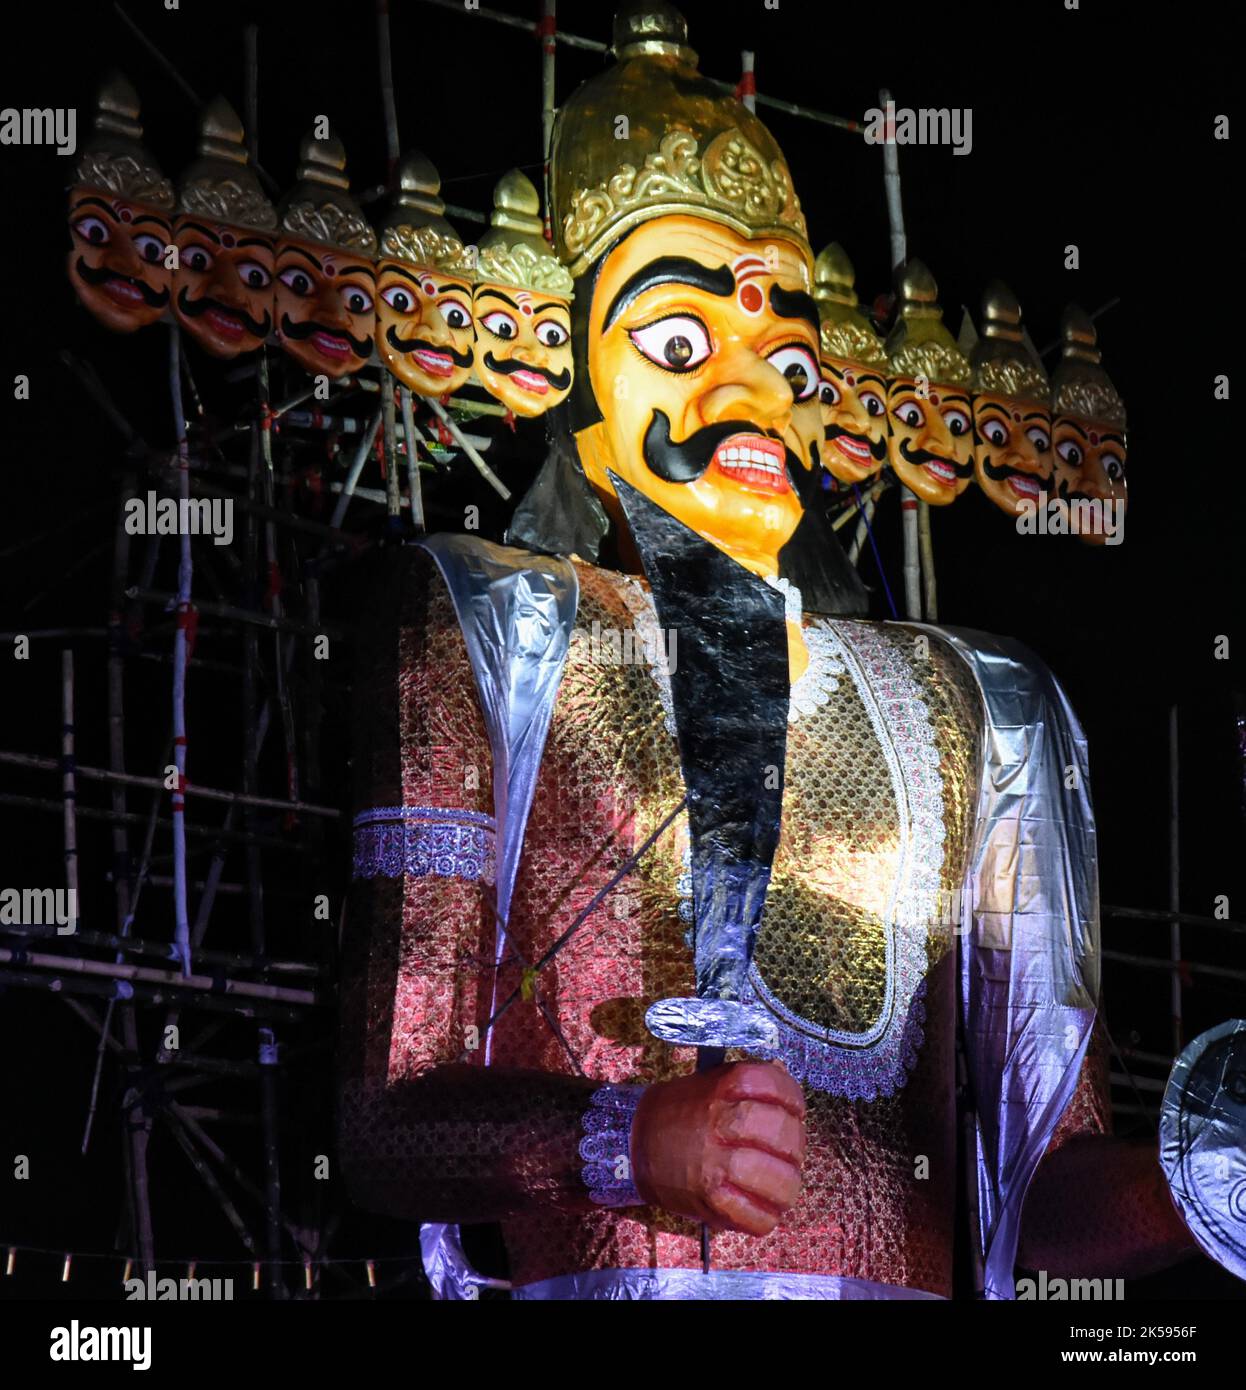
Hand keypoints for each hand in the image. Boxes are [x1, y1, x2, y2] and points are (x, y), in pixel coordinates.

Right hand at [631, 1060, 805, 1235]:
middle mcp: (720, 1123)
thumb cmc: (682, 1111)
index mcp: (723, 1087)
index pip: (774, 1086)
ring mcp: (715, 1163)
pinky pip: (756, 1217)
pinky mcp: (709, 1200)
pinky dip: (766, 1217)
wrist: (635, 1142)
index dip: (793, 1099)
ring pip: (778, 1180)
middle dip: (795, 1145)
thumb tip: (785, 1077)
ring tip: (782, 1185)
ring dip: (788, 1186)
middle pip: (781, 1132)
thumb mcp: (712, 1082)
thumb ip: (751, 1083)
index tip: (794, 1110)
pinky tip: (762, 1207)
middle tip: (789, 1152)